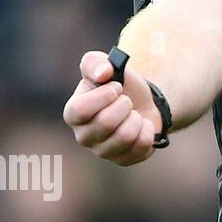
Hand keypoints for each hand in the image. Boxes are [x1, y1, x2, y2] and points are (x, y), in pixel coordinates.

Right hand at [62, 51, 161, 166]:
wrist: (142, 101)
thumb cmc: (120, 84)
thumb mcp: (107, 65)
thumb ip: (96, 62)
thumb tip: (103, 73)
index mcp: (73, 113)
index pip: (80, 109)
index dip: (104, 95)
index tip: (117, 87)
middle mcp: (83, 136)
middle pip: (106, 122)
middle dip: (125, 105)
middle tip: (127, 101)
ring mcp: (103, 151)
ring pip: (125, 136)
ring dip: (137, 118)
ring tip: (134, 114)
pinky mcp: (123, 159)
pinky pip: (141, 147)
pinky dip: (148, 131)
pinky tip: (142, 126)